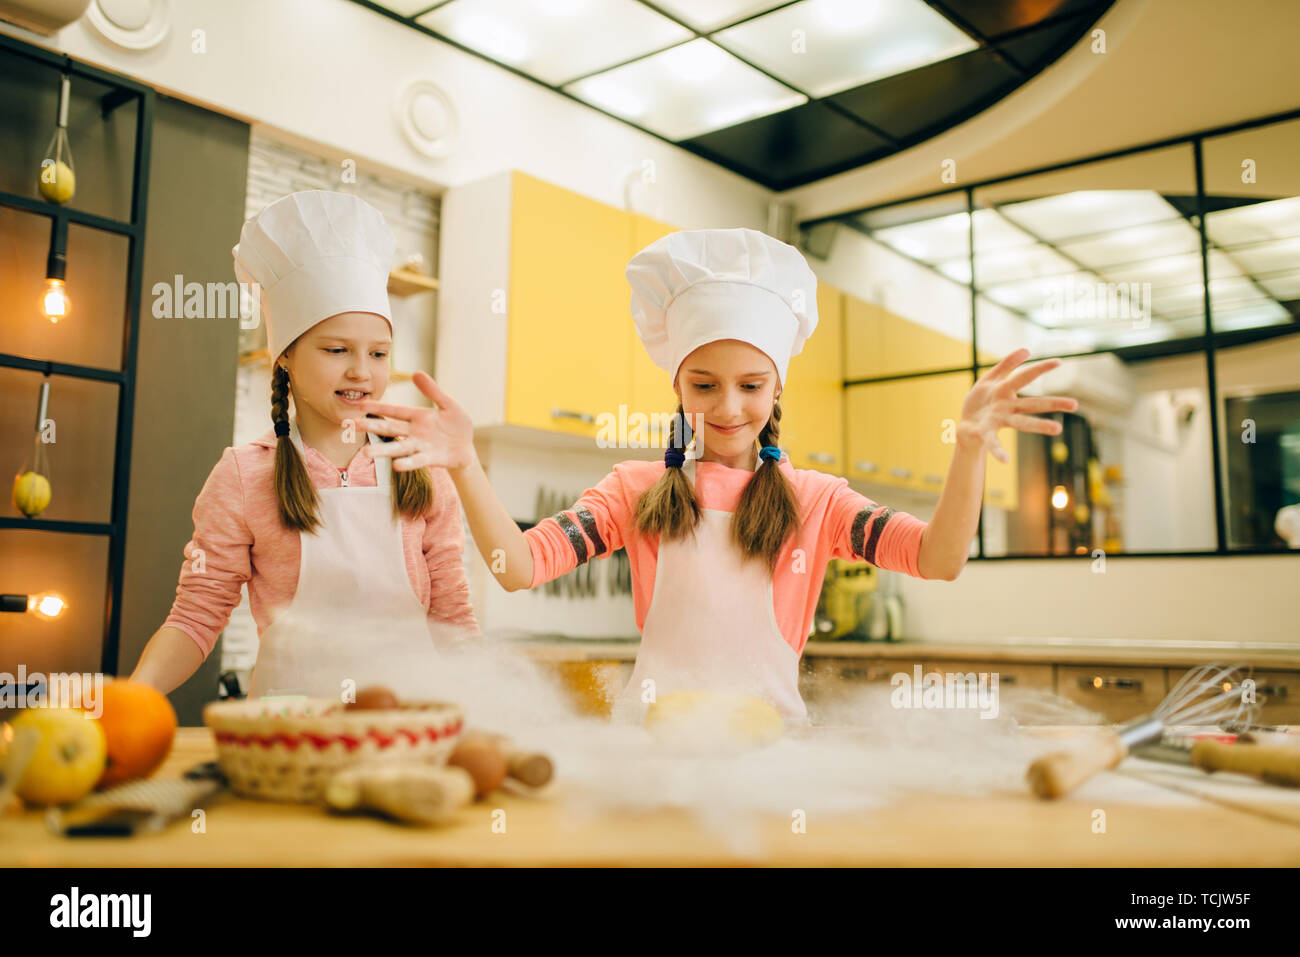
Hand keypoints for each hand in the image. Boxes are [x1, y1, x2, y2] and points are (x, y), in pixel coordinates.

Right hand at [356, 371, 476, 471]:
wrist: (467, 447)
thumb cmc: (456, 425)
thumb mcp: (448, 405)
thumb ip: (433, 391)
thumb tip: (416, 372)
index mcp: (417, 417)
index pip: (394, 410)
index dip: (378, 407)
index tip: (360, 404)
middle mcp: (414, 432)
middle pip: (390, 428)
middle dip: (372, 426)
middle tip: (351, 425)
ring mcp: (420, 446)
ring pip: (398, 448)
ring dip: (383, 450)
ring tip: (366, 453)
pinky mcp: (430, 459)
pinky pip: (416, 461)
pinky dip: (407, 463)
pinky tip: (396, 465)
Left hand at [957, 348, 1078, 462]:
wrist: (964, 424)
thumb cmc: (981, 401)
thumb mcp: (990, 379)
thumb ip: (1006, 364)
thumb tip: (1027, 350)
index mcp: (1005, 392)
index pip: (1025, 377)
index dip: (1040, 368)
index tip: (1059, 361)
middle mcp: (1007, 408)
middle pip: (1033, 403)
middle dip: (1053, 402)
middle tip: (1075, 404)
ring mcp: (998, 421)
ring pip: (1022, 423)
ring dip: (1040, 426)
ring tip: (1058, 429)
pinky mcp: (986, 434)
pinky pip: (993, 443)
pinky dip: (999, 452)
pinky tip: (1005, 461)